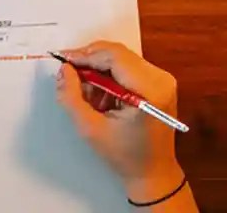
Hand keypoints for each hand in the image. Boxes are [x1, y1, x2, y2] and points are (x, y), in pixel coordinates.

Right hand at [55, 41, 183, 202]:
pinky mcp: (159, 82)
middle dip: (90, 61)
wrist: (153, 172)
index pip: (114, 57)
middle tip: (69, 73)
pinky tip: (101, 96)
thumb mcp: (90, 129)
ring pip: (121, 58)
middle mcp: (161, 79)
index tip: (63, 60)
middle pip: (118, 54)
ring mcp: (163, 79)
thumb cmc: (126, 156)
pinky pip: (128, 67)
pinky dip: (110, 76)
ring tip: (88, 94)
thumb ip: (72, 97)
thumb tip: (64, 70)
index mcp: (150, 91)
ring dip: (99, 70)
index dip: (85, 55)